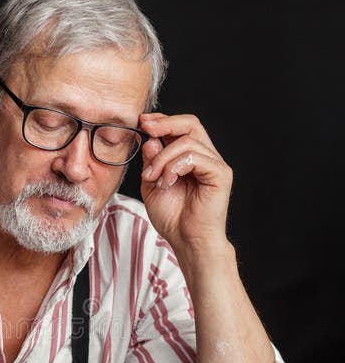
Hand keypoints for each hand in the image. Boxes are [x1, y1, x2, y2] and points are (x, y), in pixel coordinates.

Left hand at [139, 113, 232, 252]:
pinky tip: (167, 182)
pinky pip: (194, 157)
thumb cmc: (173, 218)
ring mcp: (215, 165)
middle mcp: (206, 157)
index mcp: (191, 158)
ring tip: (152, 177)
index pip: (181, 127)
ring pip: (187, 141)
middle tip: (145, 127)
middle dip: (165, 123)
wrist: (187, 241)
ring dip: (162, 157)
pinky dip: (174, 166)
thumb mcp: (152, 184)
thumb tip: (150, 138)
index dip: (162, 120)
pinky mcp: (220, 174)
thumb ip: (152, 161)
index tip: (142, 122)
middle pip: (191, 123)